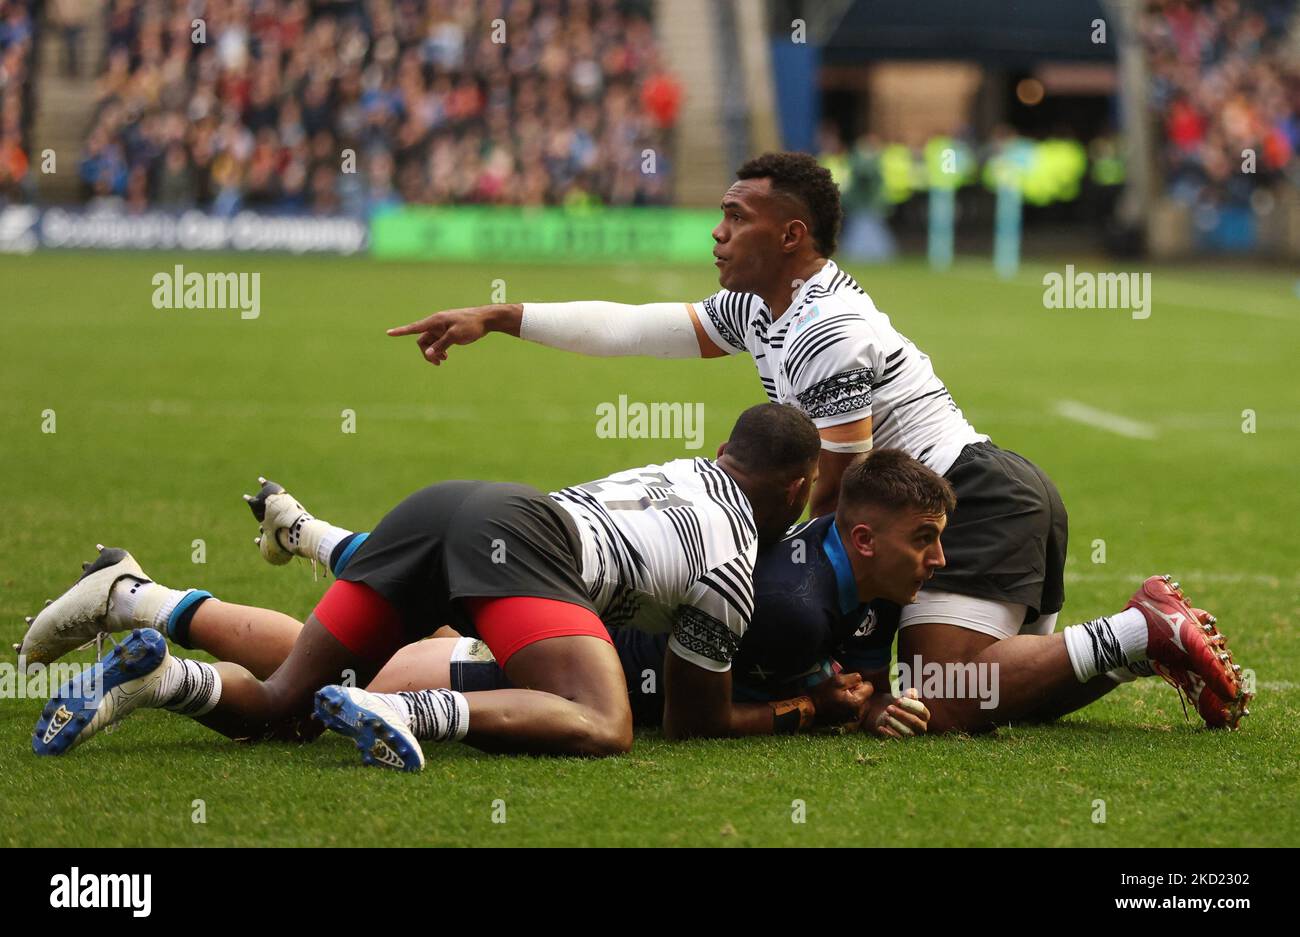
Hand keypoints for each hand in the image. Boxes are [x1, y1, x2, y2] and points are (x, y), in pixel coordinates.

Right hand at [387, 305, 511, 364]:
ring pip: (430, 343)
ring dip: (433, 353)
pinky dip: (439, 350)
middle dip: (427, 352)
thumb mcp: (455, 336)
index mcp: (435, 321)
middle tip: (437, 363)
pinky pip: (437, 342)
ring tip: (443, 360)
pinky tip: (446, 356)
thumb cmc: (471, 325)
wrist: (486, 319)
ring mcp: (441, 328)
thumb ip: (441, 345)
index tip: (389, 333)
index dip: (401, 331)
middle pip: (422, 340)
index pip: (414, 327)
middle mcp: (436, 323)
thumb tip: (428, 353)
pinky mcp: (447, 332)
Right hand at [808, 672, 873, 724]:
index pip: (869, 687)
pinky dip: (849, 705)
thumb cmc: (823, 693)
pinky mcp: (849, 721)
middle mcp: (859, 712)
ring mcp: (854, 718)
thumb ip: (853, 678)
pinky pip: (855, 708)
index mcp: (857, 702)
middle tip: (842, 691)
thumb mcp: (837, 680)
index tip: (848, 685)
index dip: (859, 683)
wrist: (811, 709)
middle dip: (856, 690)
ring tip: (840, 697)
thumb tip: (861, 679)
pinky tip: (839, 704)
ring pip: (860, 702)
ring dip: (853, 697)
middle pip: (865, 695)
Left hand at [868, 688, 929, 738]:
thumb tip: (911, 693)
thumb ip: (908, 694)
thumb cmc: (898, 704)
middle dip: (901, 714)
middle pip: (914, 721)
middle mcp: (921, 727)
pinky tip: (880, 727)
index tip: (898, 700)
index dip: (910, 705)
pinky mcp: (902, 741)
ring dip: (895, 724)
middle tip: (889, 707)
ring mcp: (912, 735)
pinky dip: (888, 733)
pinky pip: (897, 739)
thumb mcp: (902, 697)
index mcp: (924, 715)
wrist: (887, 714)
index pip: (921, 710)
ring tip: (885, 716)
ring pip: (907, 732)